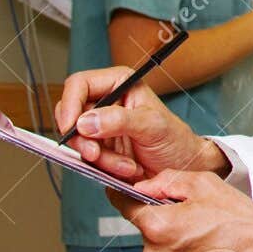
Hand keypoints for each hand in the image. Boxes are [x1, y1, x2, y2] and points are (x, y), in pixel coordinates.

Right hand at [55, 67, 223, 182]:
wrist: (183, 168)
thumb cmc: (175, 140)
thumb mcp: (153, 126)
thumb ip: (120, 120)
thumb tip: (85, 121)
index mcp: (119, 83)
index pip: (79, 84)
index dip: (69, 104)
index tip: (71, 127)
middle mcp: (106, 102)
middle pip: (70, 114)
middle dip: (82, 139)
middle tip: (96, 154)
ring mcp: (101, 126)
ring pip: (77, 140)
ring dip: (98, 157)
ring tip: (127, 165)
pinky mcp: (100, 147)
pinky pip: (85, 157)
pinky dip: (102, 167)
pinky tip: (126, 168)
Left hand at [113, 170, 252, 251]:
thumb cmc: (239, 222)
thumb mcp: (205, 184)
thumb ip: (166, 180)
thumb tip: (142, 186)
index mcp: (158, 226)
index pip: (125, 205)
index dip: (125, 194)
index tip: (122, 191)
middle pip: (145, 228)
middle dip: (162, 219)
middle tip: (192, 215)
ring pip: (156, 248)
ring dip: (170, 241)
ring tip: (201, 235)